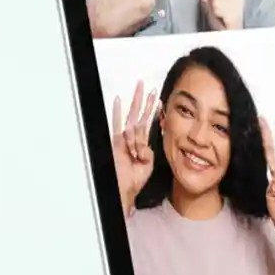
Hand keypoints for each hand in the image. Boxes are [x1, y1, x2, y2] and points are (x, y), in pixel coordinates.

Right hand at [111, 80, 156, 215]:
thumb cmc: (134, 179)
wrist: (123, 187)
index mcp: (141, 143)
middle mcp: (132, 138)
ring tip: (142, 88)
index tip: (158, 100)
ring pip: (133, 119)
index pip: (147, 123)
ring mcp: (124, 138)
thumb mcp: (147, 164)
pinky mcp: (116, 140)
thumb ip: (148, 152)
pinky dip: (117, 112)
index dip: (152, 112)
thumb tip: (145, 144)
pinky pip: (117, 124)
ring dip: (138, 104)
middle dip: (145, 101)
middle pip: (140, 115)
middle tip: (149, 87)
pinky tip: (118, 100)